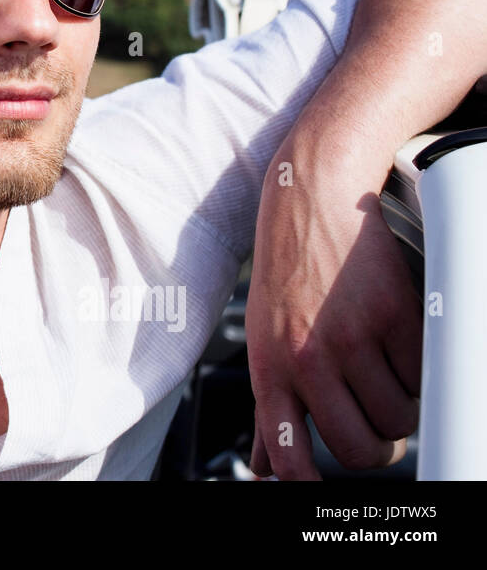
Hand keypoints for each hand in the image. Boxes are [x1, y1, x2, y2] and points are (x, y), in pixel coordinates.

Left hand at [245, 135, 421, 478]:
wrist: (311, 197)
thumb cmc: (287, 272)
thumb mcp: (264, 338)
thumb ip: (270, 408)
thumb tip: (265, 466)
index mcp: (270, 370)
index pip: (289, 456)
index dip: (311, 484)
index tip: (325, 489)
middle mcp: (307, 360)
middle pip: (360, 450)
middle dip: (376, 446)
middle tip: (375, 420)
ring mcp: (352, 339)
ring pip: (399, 419)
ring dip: (401, 407)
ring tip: (383, 373)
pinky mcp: (394, 316)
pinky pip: (423, 377)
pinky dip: (419, 370)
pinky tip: (396, 342)